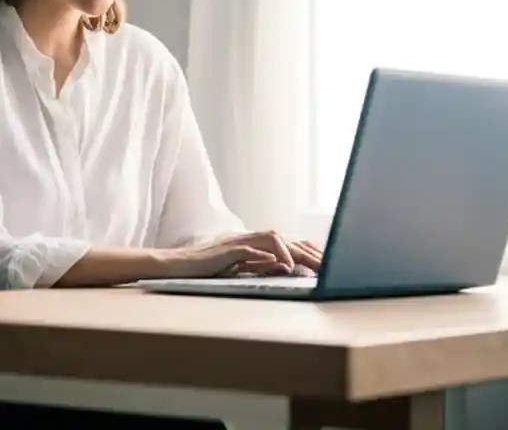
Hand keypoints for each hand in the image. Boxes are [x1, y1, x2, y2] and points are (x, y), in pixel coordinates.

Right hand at [159, 231, 324, 278]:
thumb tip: (283, 267)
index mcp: (253, 243)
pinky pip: (250, 249)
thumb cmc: (204, 271)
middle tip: (332, 269)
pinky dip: (268, 256)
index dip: (310, 252)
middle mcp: (248, 238)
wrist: (175, 267)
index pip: (288, 244)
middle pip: (287, 240)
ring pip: (273, 238)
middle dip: (312, 253)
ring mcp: (237, 241)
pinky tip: (282, 267)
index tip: (329, 265)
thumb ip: (259, 266)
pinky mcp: (225, 250)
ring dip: (295, 253)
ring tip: (313, 269)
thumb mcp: (238, 269)